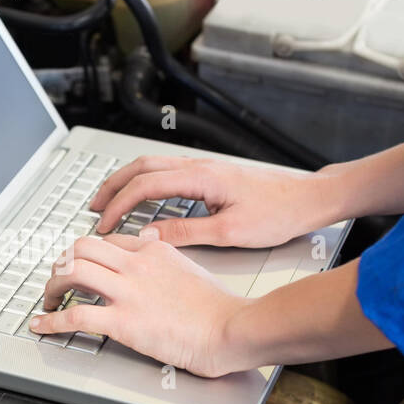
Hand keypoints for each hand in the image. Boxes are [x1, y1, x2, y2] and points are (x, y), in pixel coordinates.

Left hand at [28, 234, 249, 376]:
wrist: (231, 327)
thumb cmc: (219, 308)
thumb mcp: (190, 270)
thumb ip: (165, 263)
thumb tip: (151, 259)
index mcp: (154, 251)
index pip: (107, 241)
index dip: (86, 254)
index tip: (79, 266)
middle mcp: (136, 265)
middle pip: (81, 248)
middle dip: (61, 264)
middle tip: (57, 282)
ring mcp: (129, 291)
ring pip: (72, 272)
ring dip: (52, 287)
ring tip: (47, 301)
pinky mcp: (124, 321)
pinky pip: (76, 315)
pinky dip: (51, 322)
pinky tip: (42, 326)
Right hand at [90, 155, 329, 247]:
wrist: (310, 198)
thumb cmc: (279, 212)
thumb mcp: (229, 233)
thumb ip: (185, 233)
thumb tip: (150, 237)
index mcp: (200, 177)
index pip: (144, 185)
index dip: (119, 205)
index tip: (105, 225)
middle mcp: (200, 166)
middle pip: (141, 167)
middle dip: (112, 186)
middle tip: (93, 208)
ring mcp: (205, 168)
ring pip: (153, 166)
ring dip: (128, 183)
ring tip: (111, 202)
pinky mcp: (212, 175)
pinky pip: (168, 173)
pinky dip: (147, 184)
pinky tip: (145, 200)